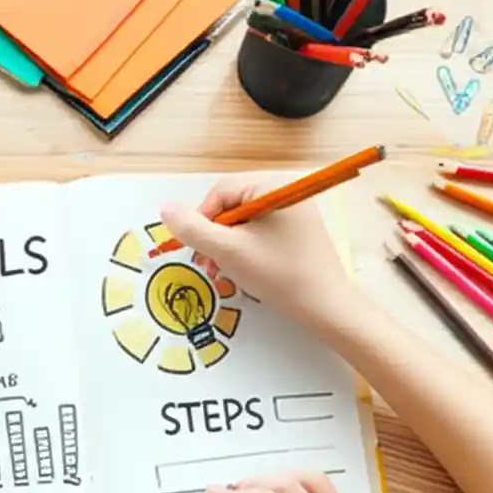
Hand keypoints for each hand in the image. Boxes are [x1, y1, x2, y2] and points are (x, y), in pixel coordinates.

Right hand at [160, 174, 353, 326]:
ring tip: (221, 271)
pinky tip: (242, 270)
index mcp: (272, 186)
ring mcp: (294, 211)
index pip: (221, 192)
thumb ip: (193, 229)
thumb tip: (166, 209)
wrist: (326, 307)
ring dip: (226, 246)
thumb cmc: (278, 274)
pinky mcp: (297, 230)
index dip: (201, 220)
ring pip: (244, 221)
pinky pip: (260, 231)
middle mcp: (285, 190)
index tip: (196, 249)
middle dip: (214, 235)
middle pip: (231, 205)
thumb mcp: (228, 251)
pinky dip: (245, 249)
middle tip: (207, 263)